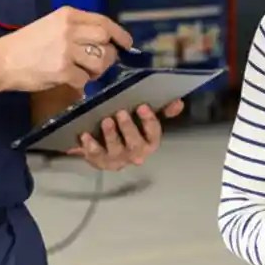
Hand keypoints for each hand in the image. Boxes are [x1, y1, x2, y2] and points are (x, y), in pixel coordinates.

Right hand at [0, 6, 132, 92]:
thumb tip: (102, 40)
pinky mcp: (62, 71)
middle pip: (105, 38)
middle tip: (104, 62)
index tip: (127, 43)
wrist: (1, 61)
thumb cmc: (24, 44)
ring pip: (99, 61)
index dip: (119, 33)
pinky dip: (81, 84)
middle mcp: (69, 30)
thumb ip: (75, 29)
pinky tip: (69, 80)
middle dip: (110, 53)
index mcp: (67, 15)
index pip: (103, 21)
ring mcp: (66, 51)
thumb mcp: (50, 26)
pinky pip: (84, 80)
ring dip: (97, 70)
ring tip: (84, 72)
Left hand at [66, 101, 184, 170]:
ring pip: (116, 151)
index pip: (154, 134)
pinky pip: (95, 156)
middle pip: (135, 145)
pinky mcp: (100, 162)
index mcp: (149, 143)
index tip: (142, 107)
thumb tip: (178, 102)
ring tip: (105, 121)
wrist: (104, 145)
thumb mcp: (144, 119)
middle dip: (128, 129)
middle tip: (121, 113)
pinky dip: (90, 146)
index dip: (149, 121)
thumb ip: (162, 111)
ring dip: (111, 136)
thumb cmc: (128, 128)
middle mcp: (136, 155)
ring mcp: (117, 160)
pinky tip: (85, 135)